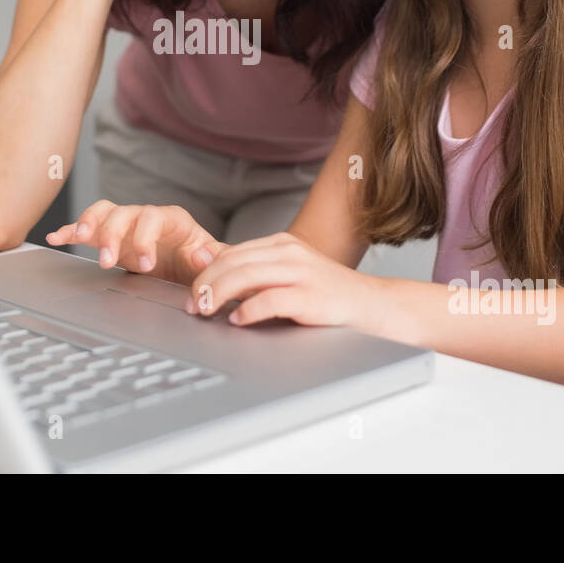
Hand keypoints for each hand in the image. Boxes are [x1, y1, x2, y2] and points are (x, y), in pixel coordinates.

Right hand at [44, 199, 225, 285]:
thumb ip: (212, 257)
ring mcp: (125, 224)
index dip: (145, 239)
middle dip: (112, 235)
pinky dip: (70, 230)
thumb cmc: (200, 258)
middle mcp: (145, 216)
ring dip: (89, 224)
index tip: (145, 264)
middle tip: (107, 262)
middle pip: (123, 213)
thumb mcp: (212, 258)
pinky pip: (87, 227)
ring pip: (103, 213)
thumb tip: (201, 254)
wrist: (189, 264)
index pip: (153, 218)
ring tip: (79, 240)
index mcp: (172, 219)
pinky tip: (56, 237)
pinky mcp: (110, 236)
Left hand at [184, 232, 382, 328]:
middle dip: (206, 284)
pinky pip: (270, 300)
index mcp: (281, 244)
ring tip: (206, 310)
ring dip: (219, 295)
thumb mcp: (288, 273)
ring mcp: (301, 273)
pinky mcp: (310, 297)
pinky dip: (248, 310)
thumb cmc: (326, 293)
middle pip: (233, 262)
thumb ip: (255, 270)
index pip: (232, 252)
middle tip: (193, 304)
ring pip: (246, 276)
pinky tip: (237, 320)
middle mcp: (290, 253)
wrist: (370, 304)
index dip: (206, 271)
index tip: (192, 291)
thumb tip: (210, 268)